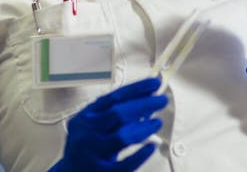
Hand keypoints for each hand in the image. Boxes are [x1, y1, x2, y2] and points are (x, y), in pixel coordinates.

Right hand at [50, 77, 167, 171]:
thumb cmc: (88, 148)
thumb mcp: (95, 127)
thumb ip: (116, 114)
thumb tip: (147, 100)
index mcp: (84, 118)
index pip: (113, 98)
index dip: (136, 89)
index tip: (154, 83)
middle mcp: (85, 134)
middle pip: (118, 114)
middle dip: (143, 104)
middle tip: (161, 100)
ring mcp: (91, 154)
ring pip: (121, 137)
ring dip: (144, 127)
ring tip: (157, 122)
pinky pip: (125, 164)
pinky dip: (140, 155)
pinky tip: (151, 147)